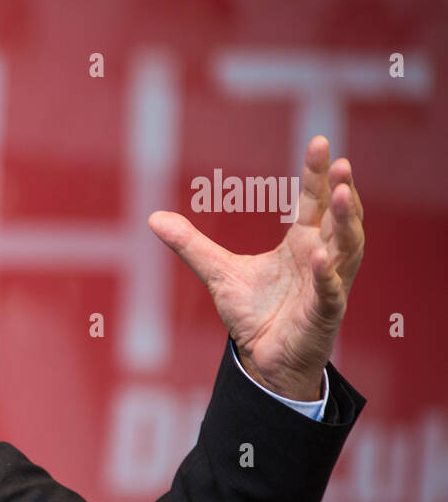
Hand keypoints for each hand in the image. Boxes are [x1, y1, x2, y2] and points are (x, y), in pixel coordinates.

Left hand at [147, 135, 363, 401]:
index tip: (321, 143)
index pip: (314, 201)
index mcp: (301, 243)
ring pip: (347, 249)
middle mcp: (321, 258)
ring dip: (347, 222)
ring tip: (342, 195)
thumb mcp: (217, 273)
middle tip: (342, 163)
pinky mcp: (323, 314)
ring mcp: (327, 285)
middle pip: (339, 218)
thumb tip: (153, 217)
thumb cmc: (253, 313)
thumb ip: (190, 244)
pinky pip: (330, 292)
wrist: (262, 358)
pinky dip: (327, 276)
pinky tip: (321, 258)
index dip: (318, 174)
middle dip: (342, 191)